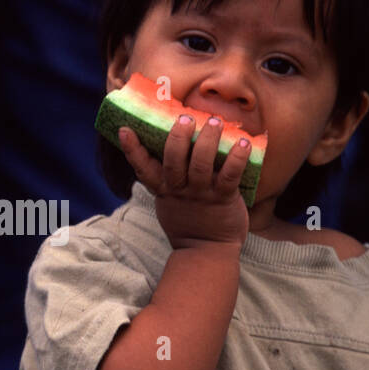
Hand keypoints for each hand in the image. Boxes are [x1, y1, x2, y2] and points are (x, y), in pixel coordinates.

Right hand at [118, 114, 249, 250]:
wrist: (207, 252)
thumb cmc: (188, 221)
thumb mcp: (168, 202)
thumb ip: (167, 179)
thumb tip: (168, 145)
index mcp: (164, 189)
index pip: (143, 168)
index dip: (133, 150)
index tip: (125, 129)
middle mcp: (180, 190)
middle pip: (174, 161)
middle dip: (178, 137)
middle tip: (185, 118)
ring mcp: (202, 194)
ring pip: (201, 163)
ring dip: (208, 140)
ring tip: (214, 122)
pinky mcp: (224, 198)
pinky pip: (230, 175)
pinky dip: (237, 157)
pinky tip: (243, 143)